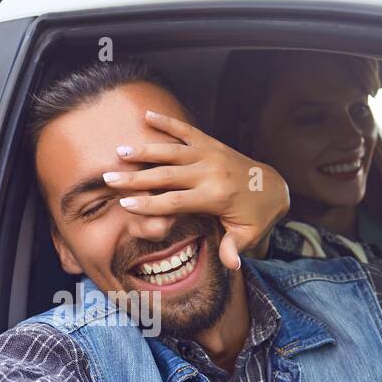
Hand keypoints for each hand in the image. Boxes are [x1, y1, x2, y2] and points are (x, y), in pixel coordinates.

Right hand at [104, 110, 289, 269]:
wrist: (273, 186)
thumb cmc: (255, 216)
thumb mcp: (247, 235)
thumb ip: (235, 248)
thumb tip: (231, 265)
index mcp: (215, 197)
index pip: (176, 201)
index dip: (150, 203)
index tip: (126, 204)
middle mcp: (210, 172)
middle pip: (167, 175)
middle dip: (136, 177)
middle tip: (108, 178)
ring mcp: (210, 154)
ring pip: (172, 151)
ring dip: (145, 150)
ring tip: (120, 151)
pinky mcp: (211, 143)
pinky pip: (186, 129)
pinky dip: (167, 122)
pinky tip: (146, 115)